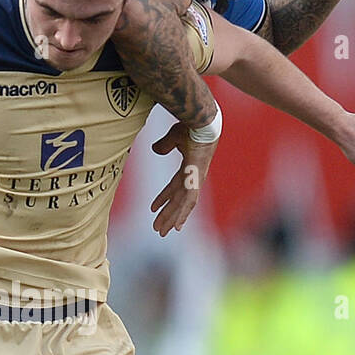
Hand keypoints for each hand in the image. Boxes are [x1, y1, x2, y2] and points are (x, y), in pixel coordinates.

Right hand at [149, 121, 216, 235]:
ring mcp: (195, 180)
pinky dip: (183, 214)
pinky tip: (177, 226)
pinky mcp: (196, 180)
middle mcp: (193, 177)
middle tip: (159, 229)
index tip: (153, 208)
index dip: (163, 199)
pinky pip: (189, 201)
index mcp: (188, 169)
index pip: (173, 189)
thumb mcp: (173, 137)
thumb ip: (164, 145)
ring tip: (162, 232)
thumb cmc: (191, 126)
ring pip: (182, 205)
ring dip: (172, 219)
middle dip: (167, 215)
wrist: (201, 122)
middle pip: (177, 201)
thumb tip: (156, 150)